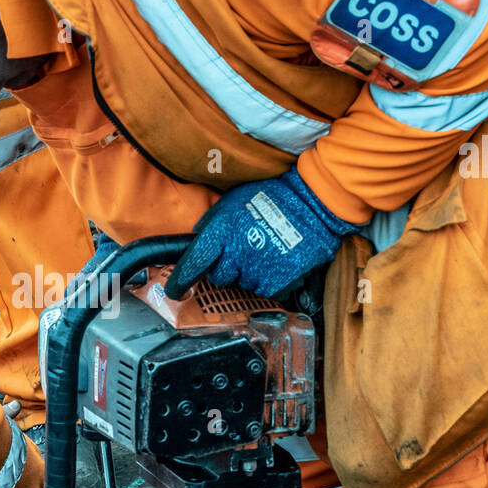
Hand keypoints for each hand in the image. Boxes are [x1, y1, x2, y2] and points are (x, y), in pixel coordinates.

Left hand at [165, 166, 359, 299]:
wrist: (313, 204)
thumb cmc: (271, 197)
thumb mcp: (232, 201)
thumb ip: (211, 223)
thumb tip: (196, 241)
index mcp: (222, 231)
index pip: (194, 263)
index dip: (181, 279)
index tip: (174, 290)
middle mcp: (237, 252)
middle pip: (219, 277)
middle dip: (226, 268)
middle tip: (243, 251)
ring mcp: (258, 269)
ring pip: (242, 284)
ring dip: (249, 273)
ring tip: (264, 251)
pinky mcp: (278, 282)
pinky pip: (264, 290)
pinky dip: (268, 280)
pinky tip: (276, 260)